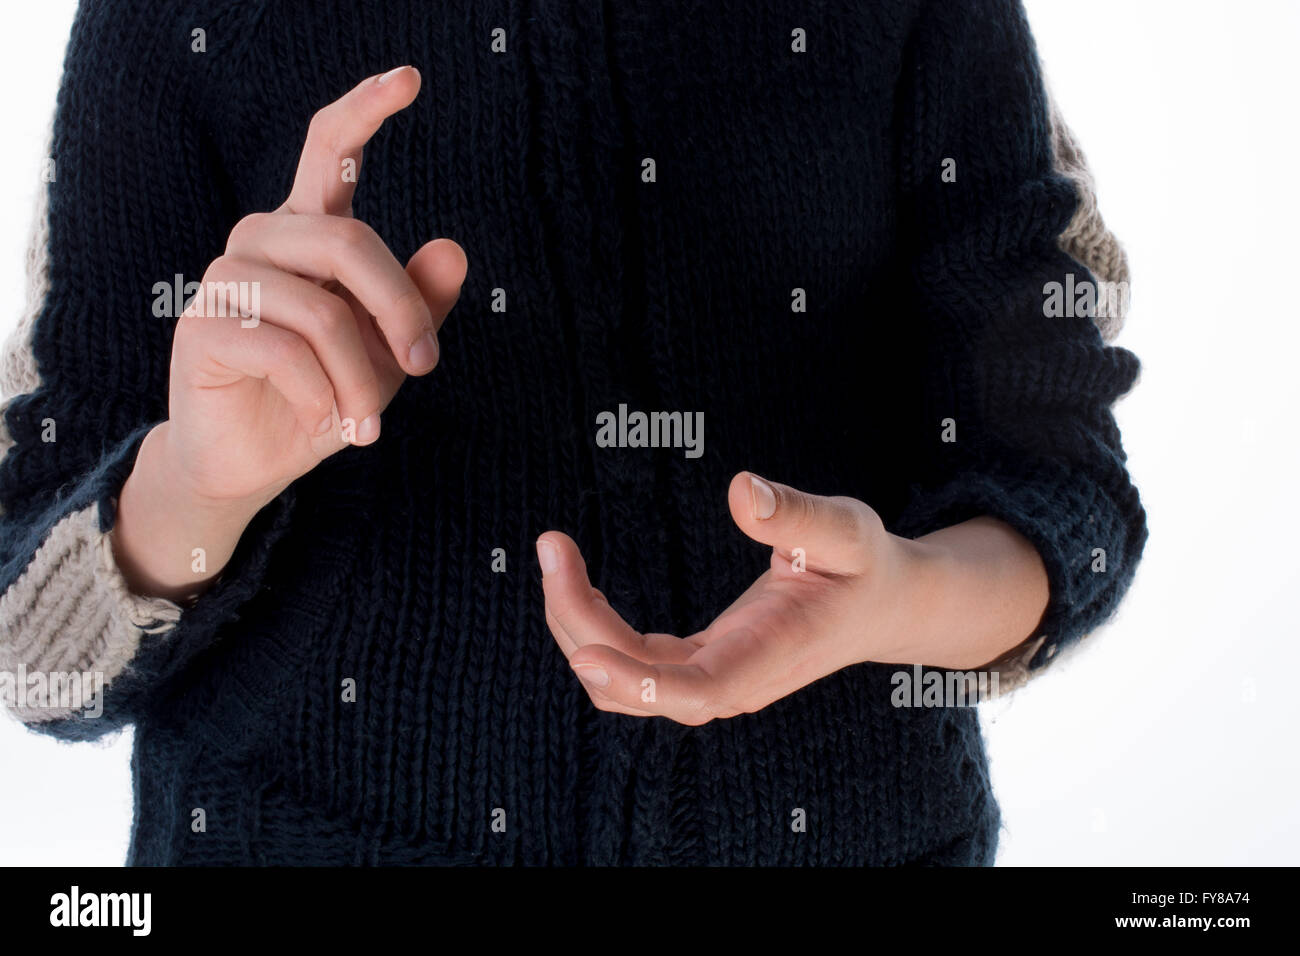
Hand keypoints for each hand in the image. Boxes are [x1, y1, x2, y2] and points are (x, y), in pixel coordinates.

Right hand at [163, 64, 466, 508]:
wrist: (254, 461)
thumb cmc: (325, 395)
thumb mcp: (386, 354)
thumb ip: (418, 304)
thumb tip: (454, 249)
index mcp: (309, 232)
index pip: (331, 151)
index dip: (366, 110)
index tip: (411, 79)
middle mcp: (262, 238)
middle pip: (350, 242)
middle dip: (401, 313)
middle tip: (423, 370)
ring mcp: (224, 276)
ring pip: (322, 310)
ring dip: (361, 378)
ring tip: (367, 424)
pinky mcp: (202, 325)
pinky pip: (287, 351)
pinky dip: (323, 399)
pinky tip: (326, 426)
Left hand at [537, 472, 931, 723]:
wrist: (881, 608)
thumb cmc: (865, 566)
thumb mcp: (847, 529)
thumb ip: (797, 514)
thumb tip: (740, 490)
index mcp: (770, 654)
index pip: (695, 690)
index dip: (636, 682)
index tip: (583, 653)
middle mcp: (733, 682)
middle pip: (636, 686)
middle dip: (579, 625)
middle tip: (551, 546)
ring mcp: (711, 681)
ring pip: (622, 684)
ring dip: (576, 629)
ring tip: (555, 555)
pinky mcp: (698, 667)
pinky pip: (631, 665)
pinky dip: (594, 627)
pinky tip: (577, 580)